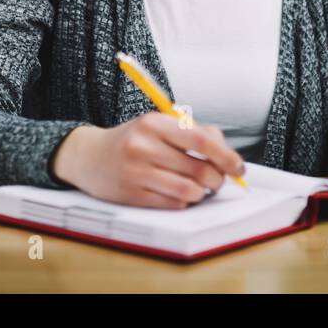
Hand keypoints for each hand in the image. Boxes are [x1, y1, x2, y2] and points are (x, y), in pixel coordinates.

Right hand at [50, 113, 246, 208]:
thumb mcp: (159, 125)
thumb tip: (226, 151)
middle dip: (217, 179)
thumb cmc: (133, 140)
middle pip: (199, 168)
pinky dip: (184, 201)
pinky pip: (172, 203)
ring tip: (199, 188)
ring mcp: (136, 172)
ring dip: (201, 192)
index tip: (239, 167)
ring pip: (188, 190)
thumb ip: (194, 132)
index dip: (226, 156)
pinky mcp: (131, 195)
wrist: (88, 156)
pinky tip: (180, 193)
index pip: (201, 140)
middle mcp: (144, 146)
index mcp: (154, 123)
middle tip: (219, 181)